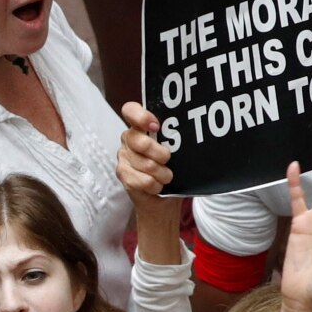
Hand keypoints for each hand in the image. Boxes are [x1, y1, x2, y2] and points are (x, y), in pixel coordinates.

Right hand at [116, 102, 180, 220]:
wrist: (160, 201)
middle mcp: (129, 139)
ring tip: (165, 177)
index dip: (141, 116)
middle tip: (167, 160)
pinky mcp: (122, 174)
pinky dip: (155, 185)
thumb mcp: (175, 152)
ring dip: (162, 174)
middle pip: (140, 140)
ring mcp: (123, 156)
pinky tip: (156, 186)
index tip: (156, 126)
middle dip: (159, 154)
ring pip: (146, 164)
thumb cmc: (170, 170)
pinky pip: (143, 180)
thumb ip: (174, 140)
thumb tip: (189, 133)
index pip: (130, 110)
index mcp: (140, 127)